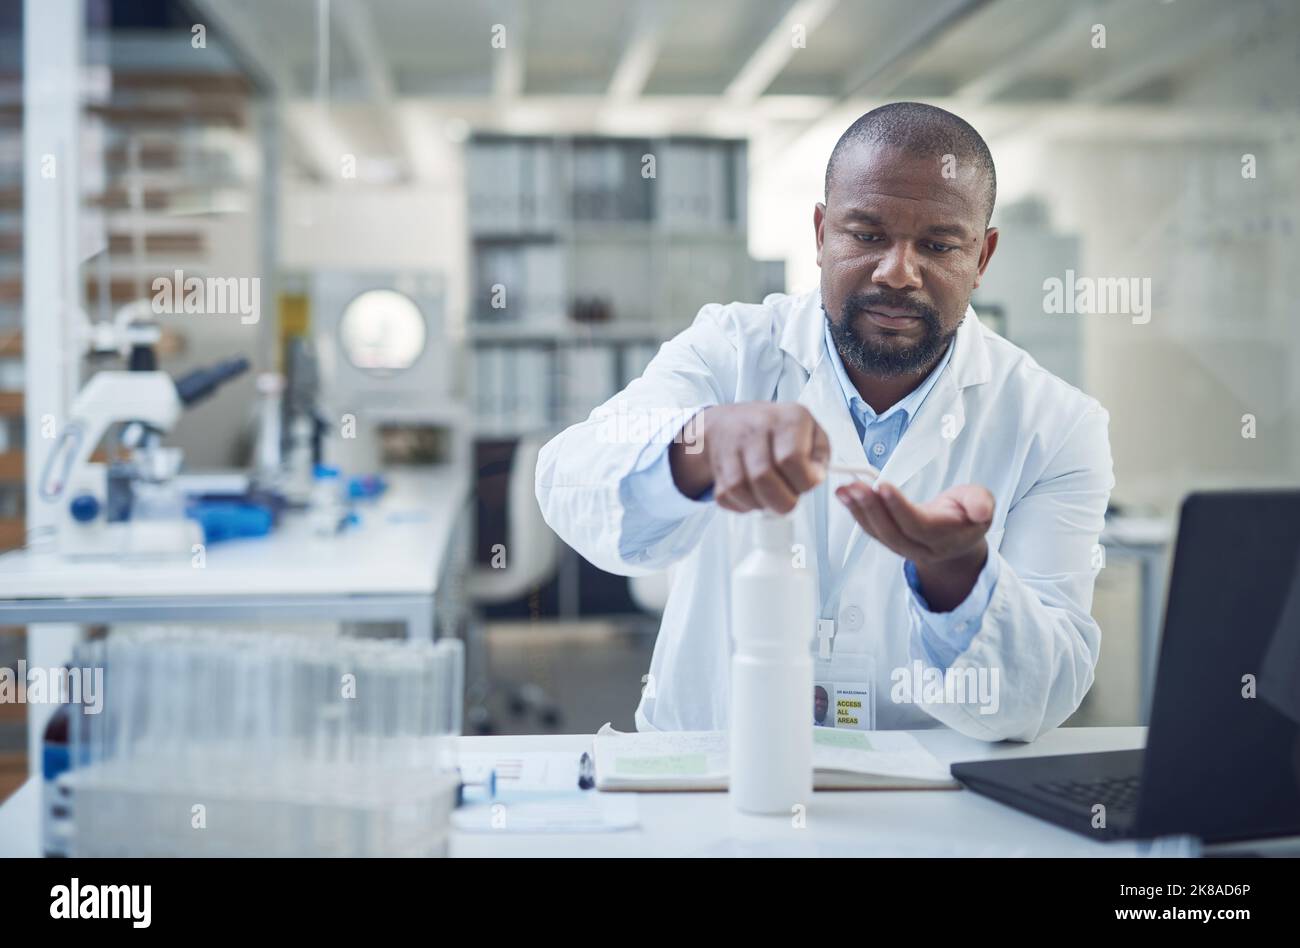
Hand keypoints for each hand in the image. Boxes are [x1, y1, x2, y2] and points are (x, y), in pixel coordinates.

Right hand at [669, 403, 829, 512]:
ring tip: (771, 497)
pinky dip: (743, 504)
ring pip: (741, 489)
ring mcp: (733, 444)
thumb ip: (820, 457)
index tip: (807, 484)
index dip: (804, 482)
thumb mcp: (810, 432)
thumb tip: (813, 479)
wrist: (731, 423)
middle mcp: (757, 426)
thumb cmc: (778, 432)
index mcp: (788, 418)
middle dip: (782, 501)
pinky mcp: (717, 463)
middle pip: (764, 477)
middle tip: (789, 501)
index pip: (792, 460)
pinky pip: (726, 495)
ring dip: (761, 504)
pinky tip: (753, 495)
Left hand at [837, 480, 993, 610]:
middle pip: (894, 533)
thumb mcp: (983, 503)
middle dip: (872, 509)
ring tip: (844, 489)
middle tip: (855, 485)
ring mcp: (904, 547)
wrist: (958, 538)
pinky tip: (844, 495)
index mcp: (946, 537)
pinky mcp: (891, 541)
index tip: (883, 486)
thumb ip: (981, 503)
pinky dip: (856, 512)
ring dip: (858, 511)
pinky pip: (871, 530)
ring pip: (879, 534)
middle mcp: (923, 547)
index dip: (900, 508)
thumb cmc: (968, 515)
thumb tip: (981, 510)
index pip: (920, 526)